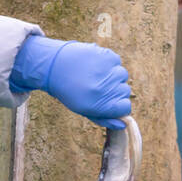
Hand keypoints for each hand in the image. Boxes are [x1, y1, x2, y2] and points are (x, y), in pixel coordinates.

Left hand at [10, 36, 131, 128]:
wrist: (55, 66)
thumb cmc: (70, 91)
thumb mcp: (84, 110)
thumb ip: (104, 119)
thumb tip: (122, 124)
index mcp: (102, 105)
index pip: (126, 108)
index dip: (119, 107)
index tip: (109, 102)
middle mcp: (108, 88)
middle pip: (125, 92)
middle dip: (116, 92)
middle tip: (98, 88)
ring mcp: (109, 71)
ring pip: (123, 75)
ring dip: (114, 77)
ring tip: (97, 76)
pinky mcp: (107, 55)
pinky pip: (117, 62)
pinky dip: (109, 64)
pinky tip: (96, 66)